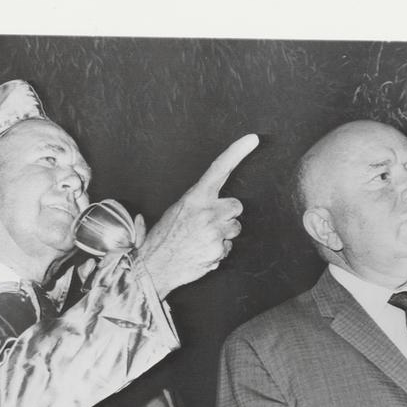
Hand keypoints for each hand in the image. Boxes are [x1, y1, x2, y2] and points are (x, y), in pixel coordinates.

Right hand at [140, 134, 258, 298]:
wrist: (153, 266)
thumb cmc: (161, 238)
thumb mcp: (174, 211)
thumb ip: (194, 203)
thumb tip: (205, 199)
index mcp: (194, 198)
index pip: (219, 169)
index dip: (237, 152)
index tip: (252, 140)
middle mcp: (207, 212)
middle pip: (236, 206)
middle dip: (227, 215)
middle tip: (209, 223)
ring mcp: (214, 232)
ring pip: (234, 228)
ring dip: (223, 234)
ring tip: (202, 240)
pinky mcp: (218, 250)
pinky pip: (228, 248)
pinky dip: (218, 251)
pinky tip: (202, 252)